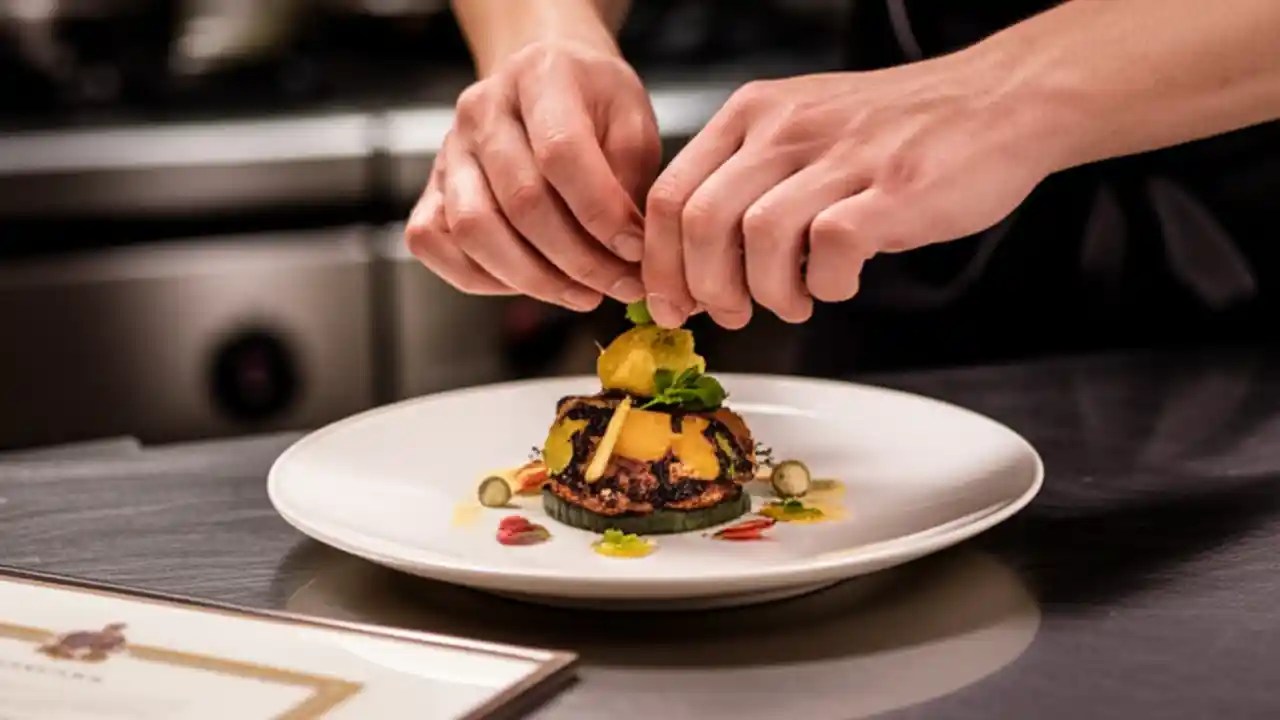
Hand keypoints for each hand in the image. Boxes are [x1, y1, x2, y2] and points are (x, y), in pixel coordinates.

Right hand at [405, 41, 661, 310]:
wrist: (547, 77)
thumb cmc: (594, 104)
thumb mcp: (633, 123)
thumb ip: (631, 179)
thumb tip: (624, 250)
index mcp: (541, 76)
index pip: (561, 152)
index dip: (601, 212)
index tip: (635, 250)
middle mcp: (483, 109)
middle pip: (520, 201)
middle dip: (578, 260)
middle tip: (621, 286)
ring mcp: (449, 148)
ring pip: (474, 230)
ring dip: (534, 279)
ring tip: (584, 294)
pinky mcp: (430, 187)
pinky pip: (435, 244)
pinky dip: (484, 278)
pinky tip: (534, 284)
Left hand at [642, 53, 1057, 327]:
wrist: (996, 102)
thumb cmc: (896, 131)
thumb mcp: (801, 132)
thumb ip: (746, 183)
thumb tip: (695, 264)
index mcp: (753, 114)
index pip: (668, 194)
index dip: (660, 263)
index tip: (671, 303)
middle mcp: (786, 127)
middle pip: (700, 221)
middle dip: (705, 288)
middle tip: (730, 314)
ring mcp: (840, 156)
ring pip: (758, 238)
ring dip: (768, 291)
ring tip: (795, 300)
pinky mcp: (891, 190)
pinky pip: (831, 250)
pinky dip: (828, 285)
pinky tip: (840, 283)